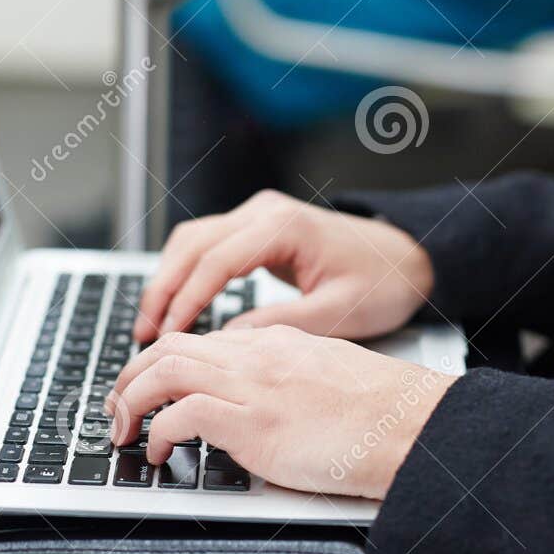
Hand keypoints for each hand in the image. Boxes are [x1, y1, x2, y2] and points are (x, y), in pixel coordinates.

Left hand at [107, 324, 455, 499]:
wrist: (412, 426)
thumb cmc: (384, 416)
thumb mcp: (330, 381)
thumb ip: (290, 382)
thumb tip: (263, 408)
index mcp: (279, 343)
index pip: (205, 342)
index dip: (166, 364)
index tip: (152, 390)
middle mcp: (259, 356)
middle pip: (171, 347)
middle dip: (132, 376)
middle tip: (118, 408)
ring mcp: (254, 386)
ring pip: (165, 371)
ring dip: (132, 400)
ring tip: (124, 430)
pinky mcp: (253, 422)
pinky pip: (182, 414)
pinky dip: (160, 431)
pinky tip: (161, 452)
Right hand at [136, 190, 433, 342]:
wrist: (407, 256)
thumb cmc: (381, 283)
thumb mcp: (337, 313)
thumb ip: (282, 326)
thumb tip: (229, 342)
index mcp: (284, 227)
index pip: (216, 260)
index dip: (187, 300)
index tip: (169, 335)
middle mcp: (264, 212)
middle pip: (192, 243)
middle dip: (163, 289)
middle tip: (145, 334)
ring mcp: (258, 214)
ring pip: (192, 240)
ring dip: (167, 279)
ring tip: (153, 325)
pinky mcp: (257, 227)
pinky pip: (207, 244)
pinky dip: (185, 273)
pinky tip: (176, 306)